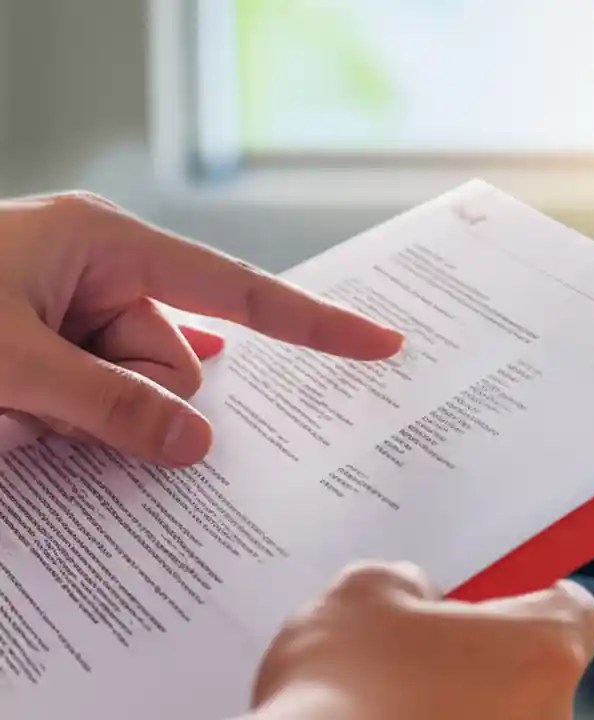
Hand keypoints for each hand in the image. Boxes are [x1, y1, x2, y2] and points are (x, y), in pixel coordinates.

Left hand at [0, 191, 402, 465]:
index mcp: (107, 245)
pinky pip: (88, 405)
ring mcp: (68, 313)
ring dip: (71, 423)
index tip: (380, 343)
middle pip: (171, 365)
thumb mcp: (11, 365)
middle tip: (45, 415)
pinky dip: (56, 426)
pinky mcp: (44, 349)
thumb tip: (196, 443)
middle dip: (122, 405)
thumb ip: (111, 406)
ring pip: (126, 397)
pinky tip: (15, 420)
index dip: (313, 324)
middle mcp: (98, 275)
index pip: (237, 294)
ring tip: (1, 413)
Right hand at [251, 562, 593, 719]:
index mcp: (545, 648)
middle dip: (479, 659)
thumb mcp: (363, 594)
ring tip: (382, 704)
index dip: (527, 597)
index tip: (485, 599)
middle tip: (412, 652)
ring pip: (497, 718)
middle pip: (532, 671)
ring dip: (455, 710)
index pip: (571, 610)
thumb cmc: (340, 689)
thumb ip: (406, 581)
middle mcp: (552, 715)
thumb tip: (417, 595)